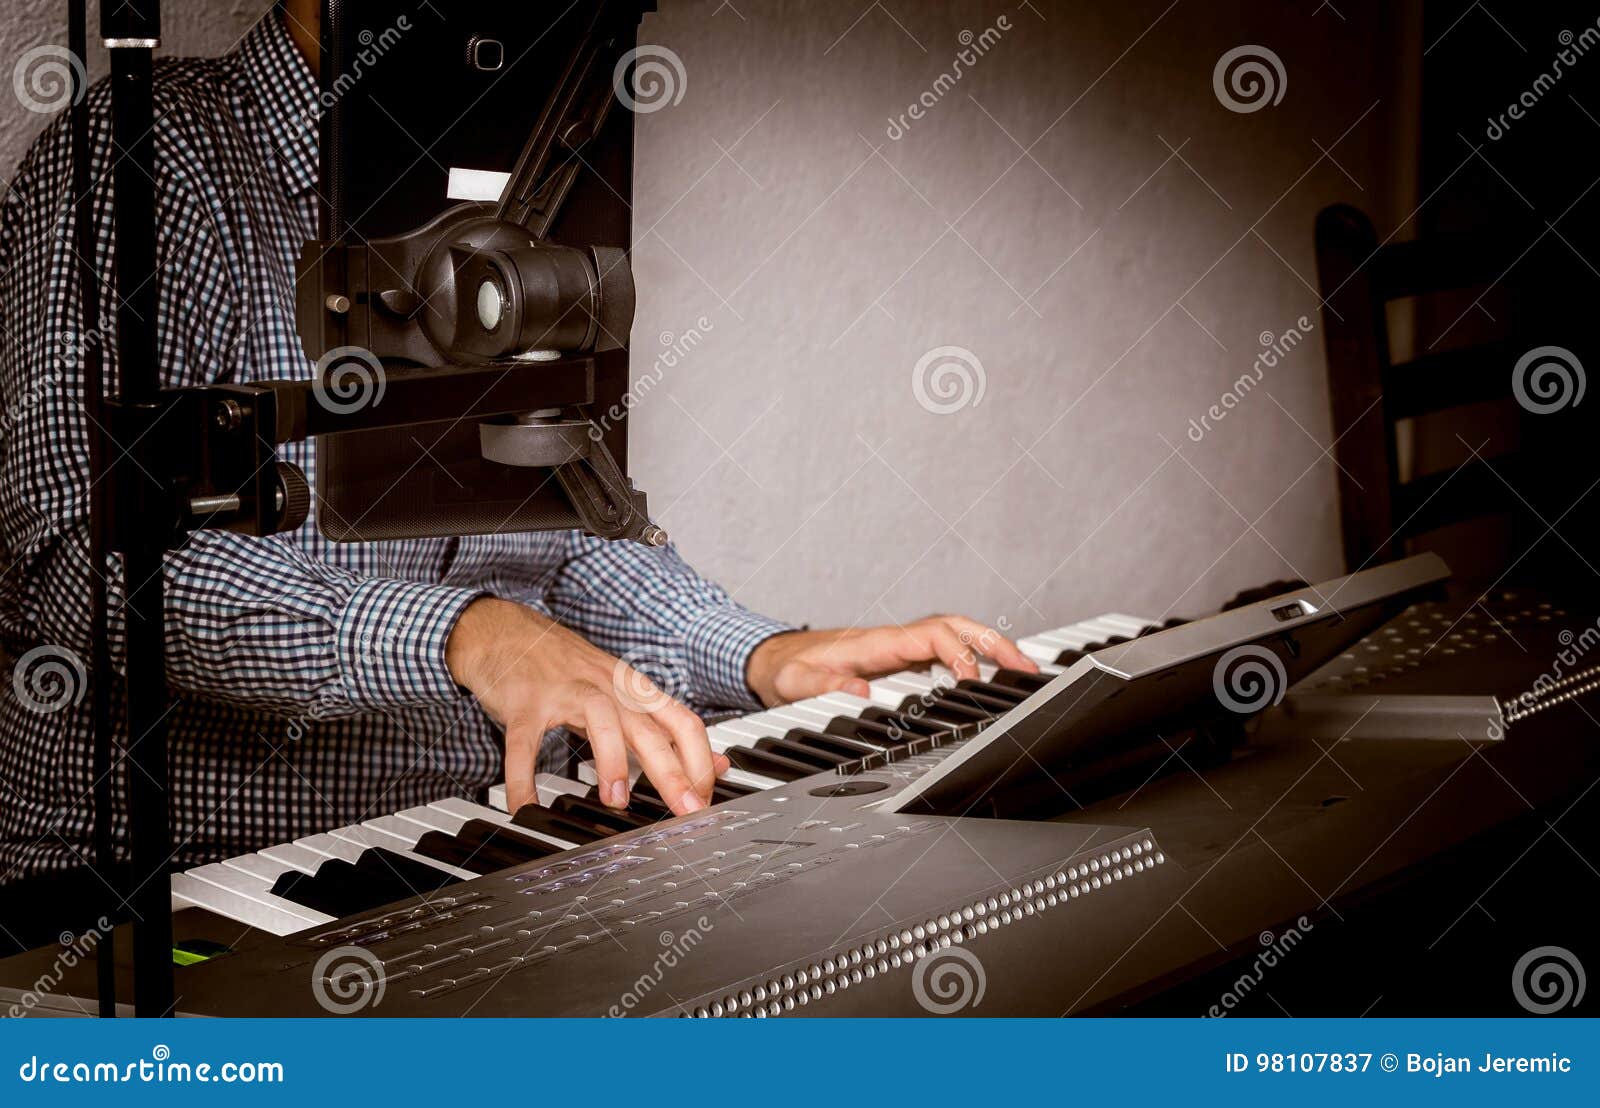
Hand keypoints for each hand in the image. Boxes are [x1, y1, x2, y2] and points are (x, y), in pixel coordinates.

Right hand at [445, 598, 726, 815]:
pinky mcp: (525, 703)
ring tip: (616, 801)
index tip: (704, 799)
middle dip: (673, 771)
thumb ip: (665, 731)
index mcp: (632, 690)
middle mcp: (606, 688)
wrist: (505, 631)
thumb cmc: (567, 668)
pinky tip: (525, 806)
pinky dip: (524, 777)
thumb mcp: (621, 695)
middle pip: (649, 727)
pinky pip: (525, 743)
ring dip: (611, 761)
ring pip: (600, 720)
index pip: (683, 722)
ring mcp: (565, 692)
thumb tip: (716, 764)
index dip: (700, 760)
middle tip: (687, 811)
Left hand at [745, 615, 1037, 707]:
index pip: (931, 637)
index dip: (958, 655)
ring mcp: (899, 647)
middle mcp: (894, 640)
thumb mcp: (796, 681)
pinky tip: (990, 675)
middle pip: (956, 628)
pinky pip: (945, 650)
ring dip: (991, 647)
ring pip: (955, 636)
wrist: (772, 658)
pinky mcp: (899, 658)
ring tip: (1023, 670)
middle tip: (1025, 667)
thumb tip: (862, 692)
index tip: (972, 682)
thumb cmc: (786, 669)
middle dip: (993, 642)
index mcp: (876, 643)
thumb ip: (825, 684)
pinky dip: (973, 657)